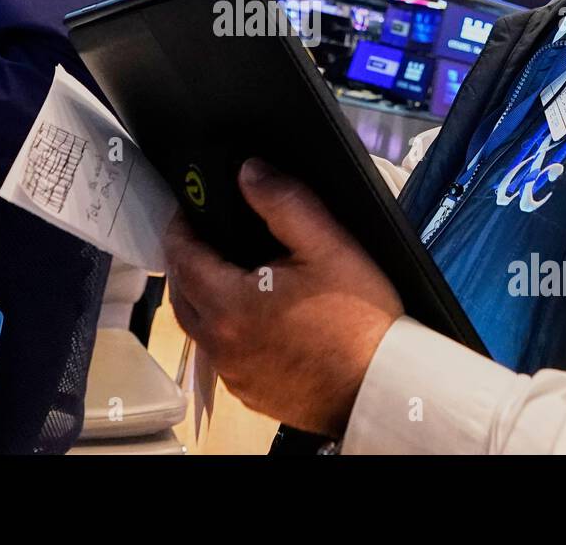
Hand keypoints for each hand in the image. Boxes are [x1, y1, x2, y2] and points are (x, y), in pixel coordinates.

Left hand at [163, 158, 403, 437]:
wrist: (384, 388)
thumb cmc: (359, 318)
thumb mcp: (328, 246)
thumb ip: (284, 202)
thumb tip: (248, 171)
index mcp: (228, 305)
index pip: (181, 256)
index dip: (182, 225)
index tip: (192, 205)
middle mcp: (220, 346)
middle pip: (182, 294)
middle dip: (187, 260)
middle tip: (208, 235)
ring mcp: (234, 375)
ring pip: (200, 328)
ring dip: (204, 297)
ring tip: (230, 271)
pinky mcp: (251, 395)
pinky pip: (224, 355)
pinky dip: (227, 331)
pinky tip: (255, 318)